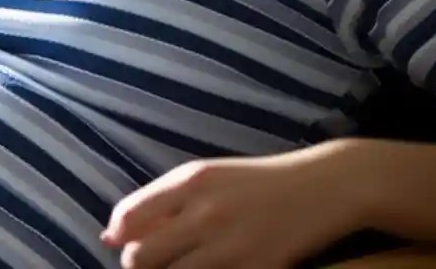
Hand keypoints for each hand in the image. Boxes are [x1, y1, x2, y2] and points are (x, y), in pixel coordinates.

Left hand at [101, 141, 365, 268]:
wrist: (323, 187)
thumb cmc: (256, 181)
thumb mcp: (205, 176)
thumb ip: (158, 201)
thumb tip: (111, 234)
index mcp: (190, 182)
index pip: (128, 218)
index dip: (118, 236)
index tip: (121, 243)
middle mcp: (205, 214)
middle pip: (140, 257)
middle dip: (137, 264)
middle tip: (152, 262)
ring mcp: (231, 247)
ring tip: (182, 265)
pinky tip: (210, 268)